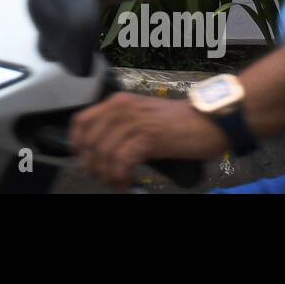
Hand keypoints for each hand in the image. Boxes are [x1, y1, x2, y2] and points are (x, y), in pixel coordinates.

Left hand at [68, 94, 226, 189]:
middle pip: (89, 141)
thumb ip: (122, 127)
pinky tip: (127, 184)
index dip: (76, 143)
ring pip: (104, 153)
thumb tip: (101, 151)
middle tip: (105, 178)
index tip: (82, 159)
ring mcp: (134, 122)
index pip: (81, 121)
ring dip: (107, 175)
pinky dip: (121, 177)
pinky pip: (121, 162)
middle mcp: (121, 108)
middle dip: (93, 165)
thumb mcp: (144, 117)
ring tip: (118, 183)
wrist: (208, 121)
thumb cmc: (179, 122)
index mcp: (118, 102)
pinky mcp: (147, 138)